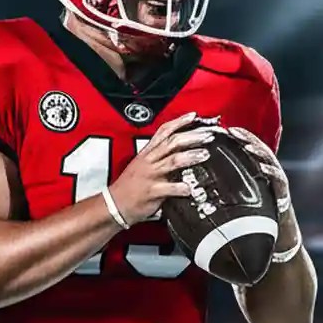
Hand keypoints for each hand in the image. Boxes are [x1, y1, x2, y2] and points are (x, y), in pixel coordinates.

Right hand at [107, 111, 220, 225]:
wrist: (114, 205)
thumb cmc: (129, 186)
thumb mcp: (142, 165)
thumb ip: (160, 157)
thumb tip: (182, 151)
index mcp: (147, 153)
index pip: (164, 132)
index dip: (179, 122)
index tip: (194, 116)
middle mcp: (149, 161)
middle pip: (172, 143)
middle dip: (191, 137)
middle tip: (207, 135)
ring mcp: (150, 175)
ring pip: (172, 161)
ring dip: (190, 157)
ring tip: (204, 154)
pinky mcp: (152, 191)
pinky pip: (169, 188)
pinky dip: (181, 188)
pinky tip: (191, 188)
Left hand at [227, 126, 290, 220]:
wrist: (276, 227)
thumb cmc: (256, 209)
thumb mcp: (243, 190)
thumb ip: (231, 179)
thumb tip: (205, 175)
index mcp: (258, 167)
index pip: (248, 147)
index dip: (239, 137)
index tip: (225, 129)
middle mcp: (269, 169)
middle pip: (258, 149)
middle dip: (247, 138)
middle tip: (233, 131)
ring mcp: (277, 178)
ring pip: (269, 160)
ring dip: (258, 152)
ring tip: (248, 146)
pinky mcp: (283, 190)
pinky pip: (278, 179)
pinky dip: (270, 172)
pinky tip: (262, 168)